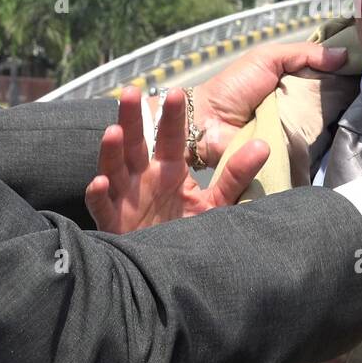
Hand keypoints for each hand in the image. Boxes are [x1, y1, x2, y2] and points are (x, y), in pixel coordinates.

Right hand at [84, 87, 270, 233]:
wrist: (171, 270)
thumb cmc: (190, 230)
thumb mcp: (216, 203)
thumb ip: (236, 175)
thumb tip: (264, 146)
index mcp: (169, 169)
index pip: (170, 137)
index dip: (173, 117)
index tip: (177, 93)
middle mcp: (144, 178)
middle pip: (135, 143)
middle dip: (131, 118)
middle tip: (130, 92)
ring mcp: (125, 197)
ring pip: (114, 168)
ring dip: (112, 151)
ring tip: (114, 131)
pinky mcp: (112, 221)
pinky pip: (101, 206)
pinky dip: (98, 194)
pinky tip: (99, 182)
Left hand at [191, 42, 348, 163]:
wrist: (207, 123)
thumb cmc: (233, 86)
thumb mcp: (267, 58)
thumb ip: (303, 53)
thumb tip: (344, 55)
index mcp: (293, 83)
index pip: (327, 79)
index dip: (347, 75)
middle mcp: (299, 108)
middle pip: (332, 104)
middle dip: (351, 99)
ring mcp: (297, 132)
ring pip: (329, 127)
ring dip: (343, 122)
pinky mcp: (292, 154)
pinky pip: (315, 149)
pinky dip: (327, 144)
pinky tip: (349, 137)